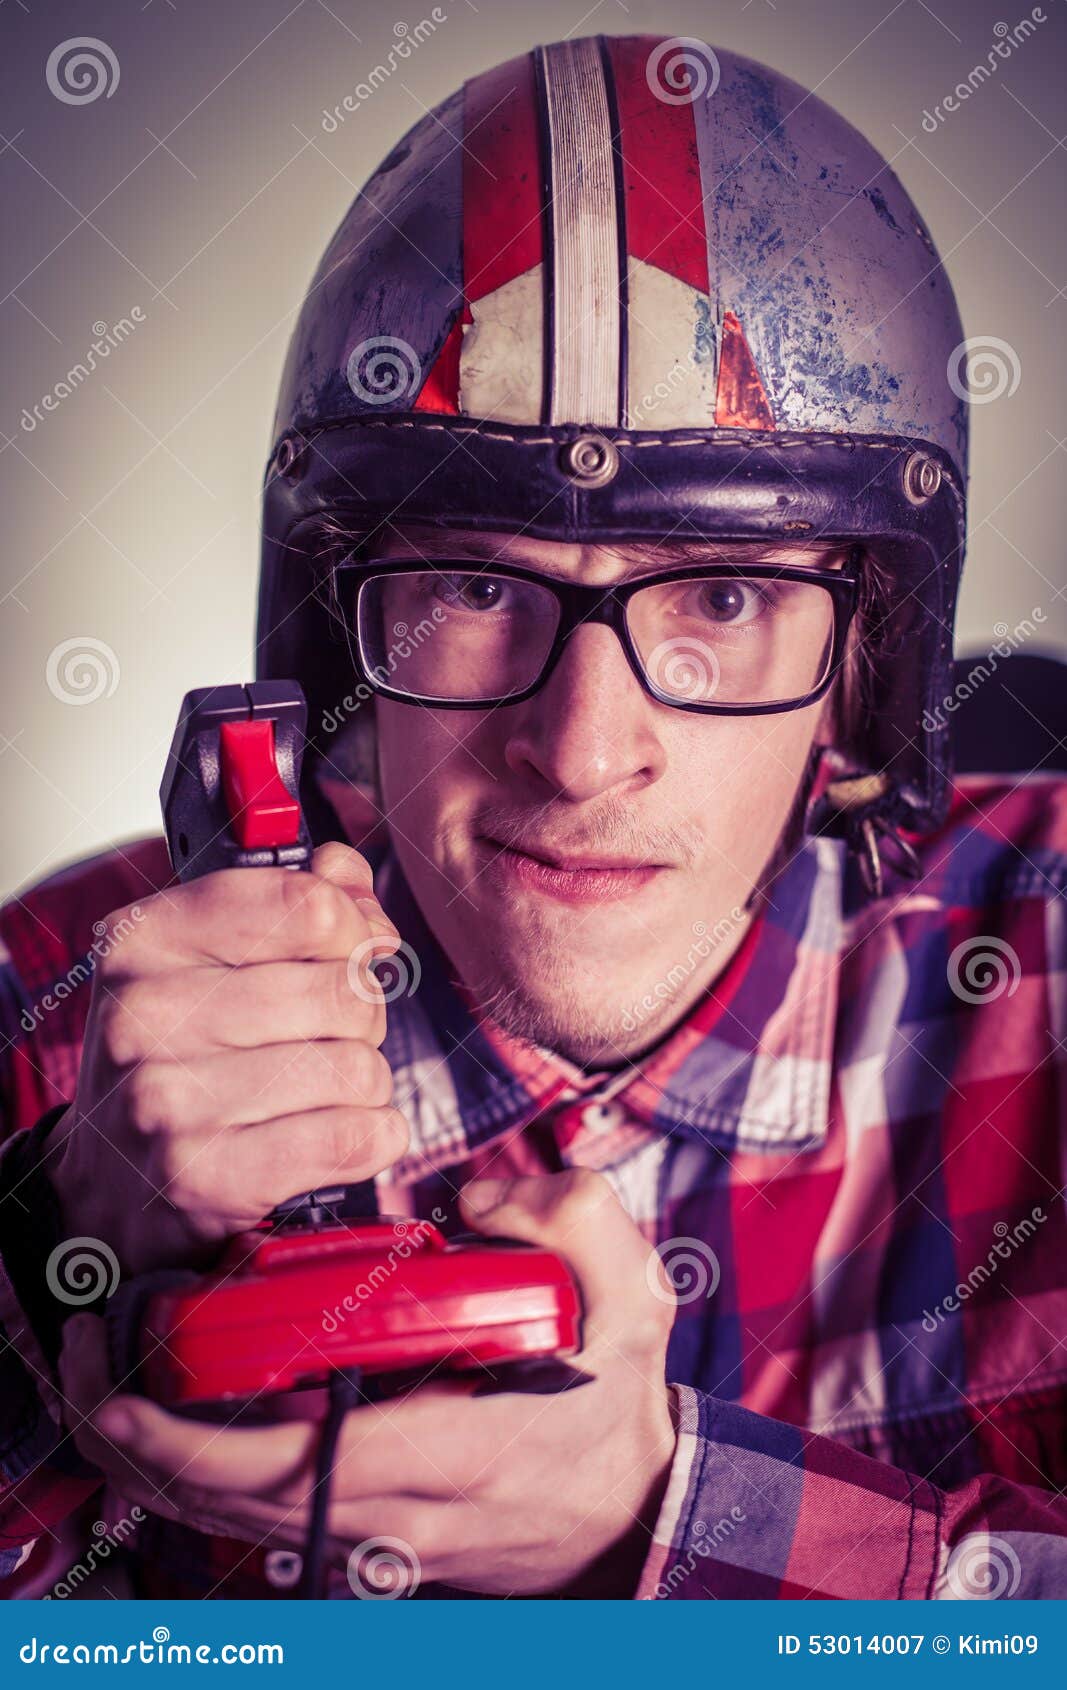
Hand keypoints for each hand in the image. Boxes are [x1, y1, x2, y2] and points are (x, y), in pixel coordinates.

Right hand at [49, 843, 408, 1277]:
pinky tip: (337, 1135)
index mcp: (144, 941)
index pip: (306, 905)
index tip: (352, 948)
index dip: (355, 927)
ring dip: (363, 1083)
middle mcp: (144, 1016)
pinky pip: (354, 1138)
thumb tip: (348, 872)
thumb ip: (288, 901)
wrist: (109, 1187)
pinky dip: (373, 1137)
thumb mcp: (202, 962)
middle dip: (361, 1015)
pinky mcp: (206, 1178)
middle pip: (343, 992)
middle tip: (325, 1036)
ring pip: (357, 1068)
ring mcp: (168, 1101)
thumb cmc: (174, 1059)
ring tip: (320, 1092)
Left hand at [60, 1170, 677, 1596]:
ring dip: (153, 1467)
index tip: (139, 1377)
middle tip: (84, 1368)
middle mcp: (400, 1510)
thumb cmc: (615, 1407)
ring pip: (232, 1526)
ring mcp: (376, 1538)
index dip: (201, 1439)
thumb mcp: (633, 1298)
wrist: (629, 1514)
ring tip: (98, 1388)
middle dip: (142, 1447)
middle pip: (236, 1504)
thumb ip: (568, 1218)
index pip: (303, 1462)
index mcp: (456, 1448)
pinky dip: (194, 1484)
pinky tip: (160, 1427)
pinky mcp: (364, 1543)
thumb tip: (474, 1192)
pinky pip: (256, 1527)